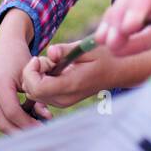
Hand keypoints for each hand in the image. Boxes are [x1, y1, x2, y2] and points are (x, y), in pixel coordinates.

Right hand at [0, 12, 52, 133]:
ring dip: (17, 128)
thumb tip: (46, 116)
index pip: (13, 112)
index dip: (28, 123)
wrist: (5, 43)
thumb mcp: (33, 73)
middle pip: (3, 122)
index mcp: (0, 84)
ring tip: (35, 128)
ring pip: (0, 121)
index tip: (42, 128)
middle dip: (21, 131)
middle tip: (39, 134)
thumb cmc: (22, 56)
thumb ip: (39, 94)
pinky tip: (28, 120)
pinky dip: (12, 120)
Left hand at [20, 40, 150, 107]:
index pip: (36, 88)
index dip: (30, 72)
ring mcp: (64, 103)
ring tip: (55, 63)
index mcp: (71, 85)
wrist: (120, 71)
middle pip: (31, 92)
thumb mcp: (88, 47)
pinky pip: (42, 94)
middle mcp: (65, 99)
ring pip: (34, 94)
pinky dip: (42, 81)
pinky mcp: (63, 101)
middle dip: (32, 74)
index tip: (39, 57)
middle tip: (48, 59)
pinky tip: (57, 70)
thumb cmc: (106, 56)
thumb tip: (50, 51)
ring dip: (37, 77)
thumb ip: (66, 50)